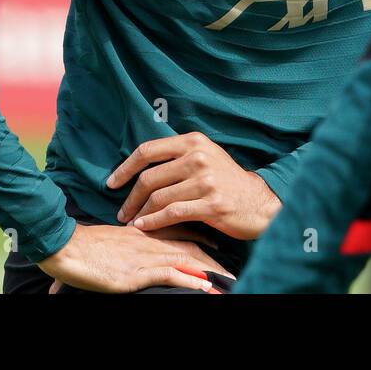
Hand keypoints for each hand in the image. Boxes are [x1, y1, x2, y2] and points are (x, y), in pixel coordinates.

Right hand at [37, 222, 230, 293]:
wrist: (65, 248)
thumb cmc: (83, 246)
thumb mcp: (110, 240)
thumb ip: (127, 241)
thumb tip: (133, 247)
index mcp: (141, 229)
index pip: (177, 227)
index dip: (199, 232)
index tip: (215, 238)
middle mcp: (148, 240)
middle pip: (188, 244)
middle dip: (212, 254)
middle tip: (231, 264)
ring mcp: (144, 256)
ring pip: (185, 259)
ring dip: (209, 271)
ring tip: (228, 280)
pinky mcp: (136, 272)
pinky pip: (170, 275)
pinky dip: (190, 281)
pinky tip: (205, 287)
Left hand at [106, 132, 281, 239]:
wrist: (259, 202)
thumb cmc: (226, 180)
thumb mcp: (205, 156)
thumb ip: (178, 155)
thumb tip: (139, 165)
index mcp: (193, 142)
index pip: (148, 150)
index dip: (125, 167)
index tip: (111, 183)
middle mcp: (198, 157)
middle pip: (149, 177)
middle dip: (130, 197)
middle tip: (122, 211)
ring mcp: (205, 181)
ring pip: (158, 198)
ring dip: (140, 213)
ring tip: (132, 222)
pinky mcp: (211, 205)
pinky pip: (172, 214)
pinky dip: (153, 222)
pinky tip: (144, 227)